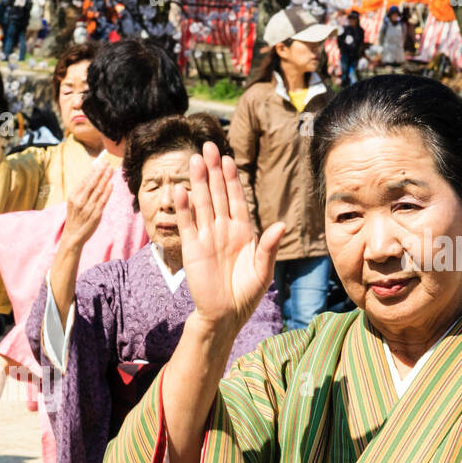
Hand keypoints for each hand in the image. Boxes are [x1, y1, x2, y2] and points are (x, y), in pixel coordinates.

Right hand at [61, 162, 111, 246]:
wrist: (73, 236)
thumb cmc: (75, 217)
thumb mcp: (73, 203)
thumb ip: (81, 191)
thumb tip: (92, 177)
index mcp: (73, 196)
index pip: (85, 180)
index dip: (94, 171)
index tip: (101, 164)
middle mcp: (80, 201)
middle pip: (92, 183)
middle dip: (101, 172)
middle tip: (108, 163)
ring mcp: (88, 208)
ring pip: (99, 190)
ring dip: (106, 179)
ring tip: (112, 170)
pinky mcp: (96, 215)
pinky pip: (103, 200)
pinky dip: (108, 191)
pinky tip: (111, 184)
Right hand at [176, 143, 284, 334]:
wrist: (225, 315)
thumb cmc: (247, 294)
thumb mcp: (263, 271)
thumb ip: (268, 247)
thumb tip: (280, 225)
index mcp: (243, 231)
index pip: (237, 198)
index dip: (233, 179)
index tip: (229, 159)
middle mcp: (223, 229)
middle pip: (218, 194)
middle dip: (213, 171)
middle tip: (208, 147)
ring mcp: (206, 237)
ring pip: (202, 203)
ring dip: (198, 182)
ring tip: (194, 160)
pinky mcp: (192, 248)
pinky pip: (188, 224)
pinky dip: (184, 208)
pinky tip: (182, 190)